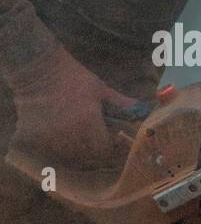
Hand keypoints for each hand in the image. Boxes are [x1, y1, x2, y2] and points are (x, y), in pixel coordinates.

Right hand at [9, 47, 136, 167]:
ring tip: (72, 127)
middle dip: (92, 145)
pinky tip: (57, 128)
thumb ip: (122, 105)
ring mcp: (49, 138)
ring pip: (68, 153)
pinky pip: (49, 148)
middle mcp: (69, 136)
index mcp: (88, 125)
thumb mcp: (100, 89)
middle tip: (90, 129)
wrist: (36, 68)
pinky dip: (55, 143)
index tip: (107, 132)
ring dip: (74, 146)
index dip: (108, 142)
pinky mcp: (33, 136)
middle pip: (87, 154)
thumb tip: (144, 111)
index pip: (104, 148)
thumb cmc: (72, 77)